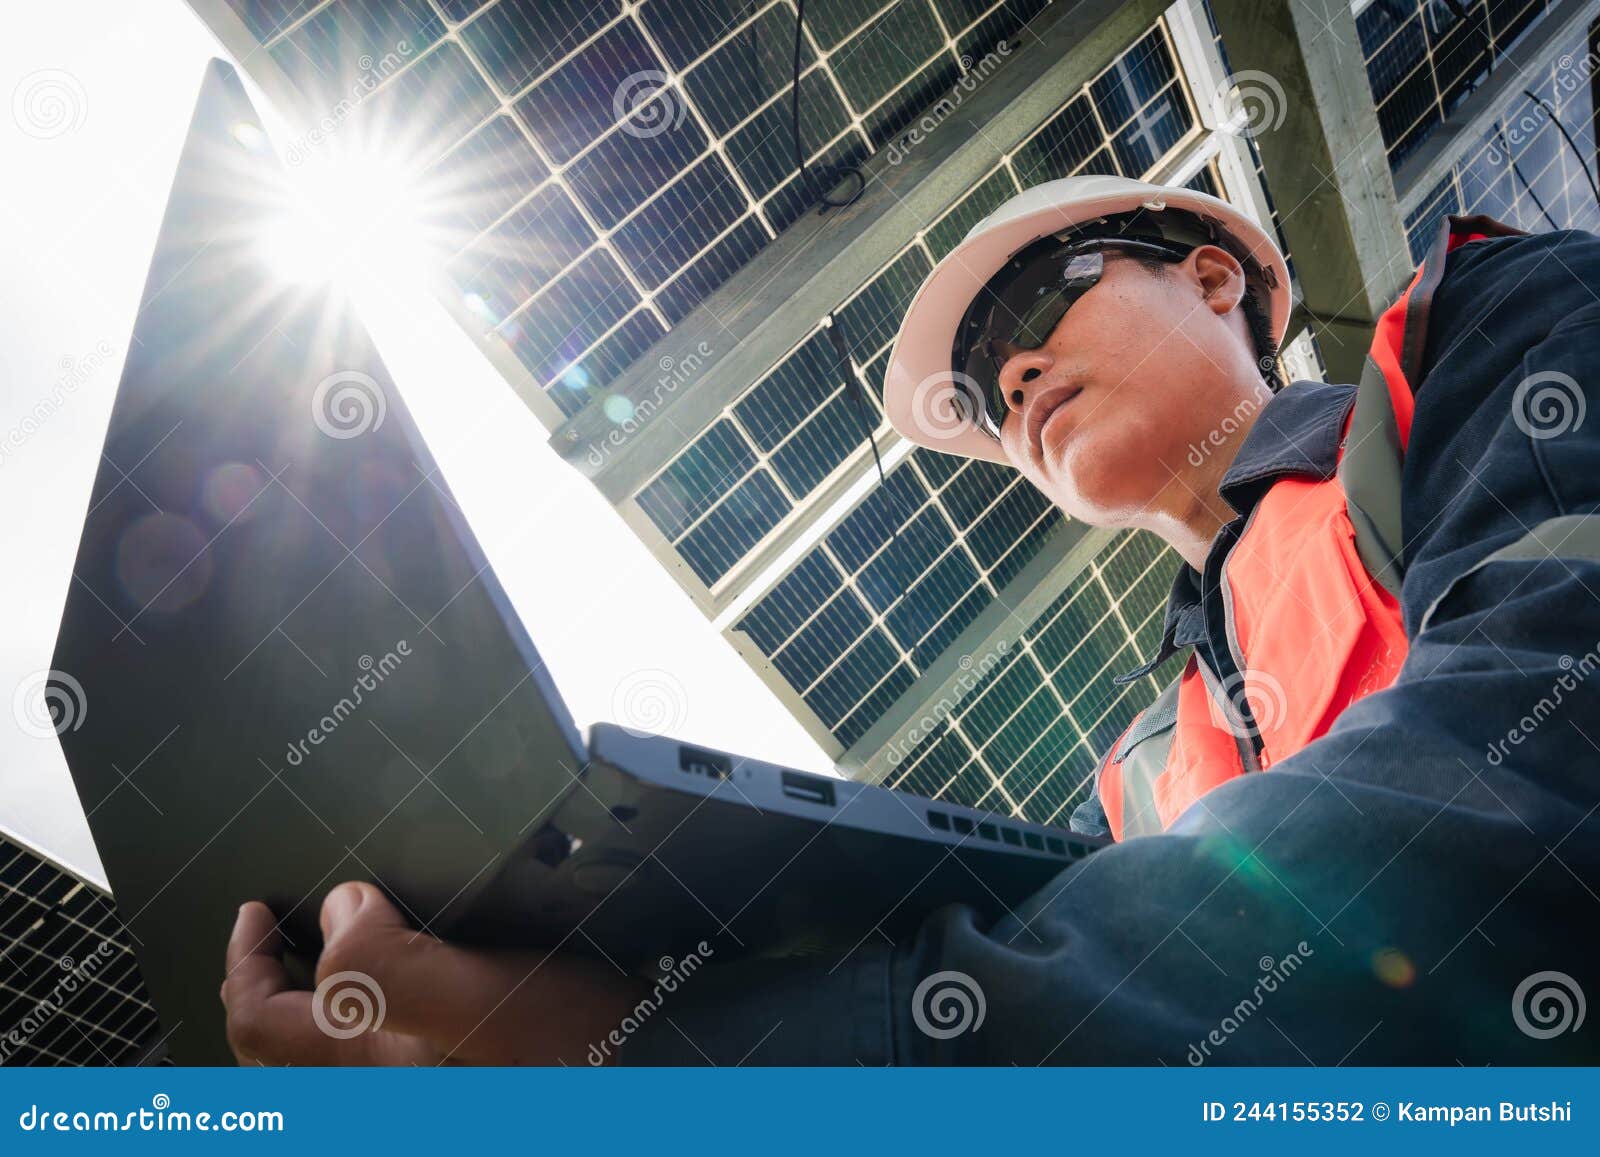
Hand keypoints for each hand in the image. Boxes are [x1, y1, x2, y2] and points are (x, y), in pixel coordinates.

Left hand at [221, 881, 645, 1064]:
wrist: (664, 1079)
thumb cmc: (583, 1058)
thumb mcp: (478, 997)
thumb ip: (384, 960)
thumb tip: (343, 912)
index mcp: (366, 1077)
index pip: (255, 1022)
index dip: (245, 959)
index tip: (259, 909)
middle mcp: (385, 1094)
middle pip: (286, 1050)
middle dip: (277, 983)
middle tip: (288, 929)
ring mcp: (424, 1091)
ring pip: (337, 1058)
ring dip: (326, 1000)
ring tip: (344, 948)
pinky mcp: (465, 1079)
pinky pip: (390, 1058)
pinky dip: (380, 1015)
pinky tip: (419, 981)